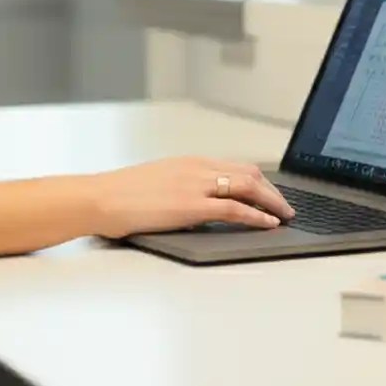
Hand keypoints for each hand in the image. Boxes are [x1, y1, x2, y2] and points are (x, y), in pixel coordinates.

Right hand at [87, 157, 294, 238]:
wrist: (100, 198)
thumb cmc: (120, 194)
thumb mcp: (158, 182)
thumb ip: (182, 187)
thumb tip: (198, 204)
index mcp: (189, 162)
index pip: (236, 166)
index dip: (260, 181)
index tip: (271, 193)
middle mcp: (197, 168)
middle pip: (249, 173)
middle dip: (273, 191)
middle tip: (285, 207)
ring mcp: (195, 184)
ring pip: (248, 186)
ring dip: (272, 202)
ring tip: (285, 216)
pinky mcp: (191, 205)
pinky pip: (234, 207)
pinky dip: (256, 215)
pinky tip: (267, 223)